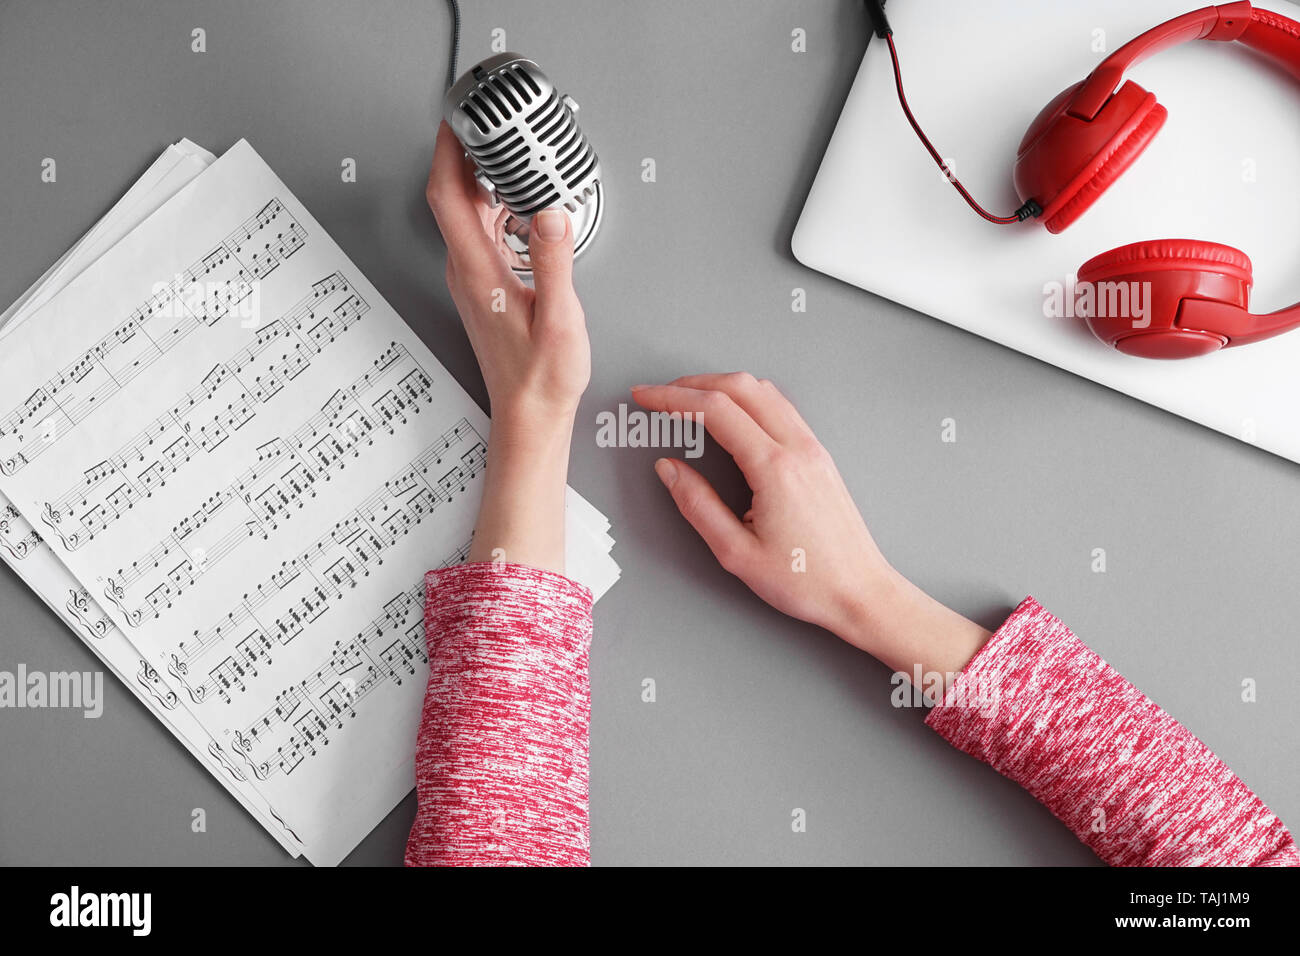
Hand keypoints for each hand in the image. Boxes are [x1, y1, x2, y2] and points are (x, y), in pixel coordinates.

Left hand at [427, 122, 589, 431]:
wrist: (530, 415)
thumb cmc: (541, 378)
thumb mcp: (559, 318)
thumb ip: (554, 261)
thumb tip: (549, 213)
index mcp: (479, 271)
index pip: (447, 194)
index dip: (446, 150)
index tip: (456, 118)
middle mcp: (468, 271)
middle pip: (453, 196)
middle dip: (465, 153)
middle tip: (486, 122)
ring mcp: (474, 279)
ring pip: (467, 214)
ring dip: (481, 180)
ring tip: (505, 153)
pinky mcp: (486, 287)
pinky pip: (482, 233)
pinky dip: (495, 207)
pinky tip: (519, 204)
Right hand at [633, 374, 989, 684]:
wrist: (861, 591)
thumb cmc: (805, 581)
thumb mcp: (736, 553)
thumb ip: (698, 505)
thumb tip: (669, 468)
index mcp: (774, 468)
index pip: (715, 410)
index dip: (672, 398)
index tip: (644, 397)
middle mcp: (797, 447)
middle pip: (740, 386)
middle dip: (692, 383)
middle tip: (658, 394)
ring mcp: (813, 447)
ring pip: (763, 390)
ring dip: (721, 386)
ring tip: (688, 399)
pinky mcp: (819, 455)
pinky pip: (780, 407)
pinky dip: (747, 398)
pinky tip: (730, 414)